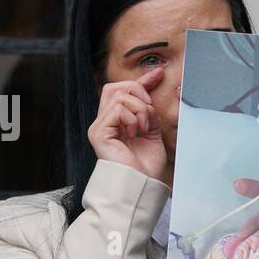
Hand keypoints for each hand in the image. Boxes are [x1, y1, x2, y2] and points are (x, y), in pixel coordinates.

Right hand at [86, 66, 167, 182]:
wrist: (141, 185)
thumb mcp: (153, 132)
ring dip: (139, 110)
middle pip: (115, 87)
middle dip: (137, 90)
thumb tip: (151, 91)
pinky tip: (135, 133)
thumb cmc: (146, 166)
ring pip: (119, 96)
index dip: (142, 81)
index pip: (124, 92)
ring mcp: (99, 127)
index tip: (159, 73)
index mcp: (116, 122)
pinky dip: (132, 118)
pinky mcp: (98, 132)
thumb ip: (150, 113)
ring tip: (144, 129)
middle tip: (149, 110)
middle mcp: (105, 122)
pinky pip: (116, 109)